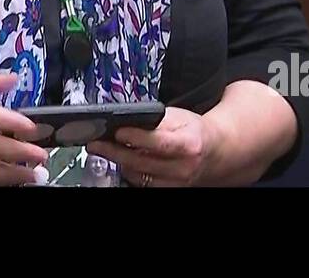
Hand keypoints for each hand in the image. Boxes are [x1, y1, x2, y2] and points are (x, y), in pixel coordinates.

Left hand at [85, 106, 218, 186]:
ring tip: (104, 149)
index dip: (136, 138)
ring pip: (139, 176)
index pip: (158, 142)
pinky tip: (122, 161)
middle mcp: (183, 167)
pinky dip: (130, 171)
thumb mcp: (178, 117)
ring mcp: (176, 182)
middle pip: (142, 162)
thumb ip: (156, 120)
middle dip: (115, 152)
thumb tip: (128, 120)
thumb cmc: (193, 131)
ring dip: (119, 162)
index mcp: (188, 144)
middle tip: (96, 143)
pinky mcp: (169, 190)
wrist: (212, 151)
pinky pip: (142, 183)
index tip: (117, 132)